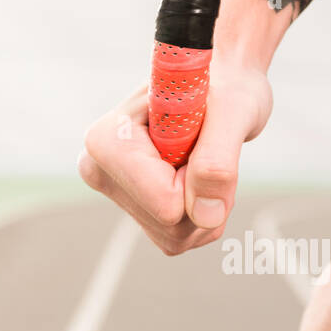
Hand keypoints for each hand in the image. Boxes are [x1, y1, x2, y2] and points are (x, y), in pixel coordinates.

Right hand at [78, 56, 272, 254]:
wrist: (221, 93)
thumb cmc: (224, 92)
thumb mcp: (232, 113)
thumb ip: (217, 163)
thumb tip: (206, 217)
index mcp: (107, 141)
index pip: (165, 201)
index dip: (199, 177)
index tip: (199, 136)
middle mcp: (98, 171)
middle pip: (169, 223)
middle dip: (202, 194)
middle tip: (204, 146)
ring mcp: (115, 194)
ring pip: (176, 236)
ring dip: (207, 204)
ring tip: (202, 158)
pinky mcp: (136, 213)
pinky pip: (180, 239)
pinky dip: (203, 213)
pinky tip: (198, 176)